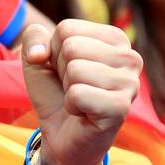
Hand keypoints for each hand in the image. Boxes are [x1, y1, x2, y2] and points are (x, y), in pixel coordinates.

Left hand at [21, 20, 142, 164]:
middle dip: (61, 70)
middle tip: (72, 88)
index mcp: (115, 39)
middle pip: (71, 46)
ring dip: (67, 89)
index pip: (67, 29)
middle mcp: (131, 57)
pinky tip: (83, 112)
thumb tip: (39, 53)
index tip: (65, 70)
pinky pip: (78, 94)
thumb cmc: (56, 93)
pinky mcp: (122, 107)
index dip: (54, 52)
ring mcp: (130, 83)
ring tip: (79, 99)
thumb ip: (33, 37)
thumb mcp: (38, 59)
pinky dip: (71, 105)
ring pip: (75, 69)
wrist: (61, 136)